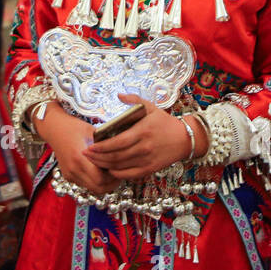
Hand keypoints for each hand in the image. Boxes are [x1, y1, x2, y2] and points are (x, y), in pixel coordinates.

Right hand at [35, 103, 118, 193]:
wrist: (54, 128)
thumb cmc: (74, 126)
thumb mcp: (92, 132)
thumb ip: (105, 145)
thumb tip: (123, 151)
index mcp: (79, 158)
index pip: (101, 179)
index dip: (113, 177)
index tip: (121, 169)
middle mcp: (73, 169)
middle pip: (98, 188)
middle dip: (111, 184)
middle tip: (118, 174)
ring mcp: (70, 174)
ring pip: (92, 189)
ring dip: (103, 184)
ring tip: (110, 172)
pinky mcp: (68, 176)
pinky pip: (85, 184)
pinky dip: (94, 182)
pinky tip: (99, 171)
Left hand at [83, 95, 199, 180]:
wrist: (185, 138)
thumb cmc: (165, 122)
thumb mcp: (151, 107)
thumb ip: (134, 100)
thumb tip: (119, 94)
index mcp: (142, 131)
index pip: (117, 142)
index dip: (101, 147)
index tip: (90, 146)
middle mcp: (144, 147)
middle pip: (115, 156)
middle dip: (98, 157)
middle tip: (86, 154)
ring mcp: (147, 160)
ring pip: (121, 167)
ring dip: (105, 165)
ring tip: (94, 161)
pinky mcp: (150, 169)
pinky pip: (130, 174)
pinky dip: (117, 174)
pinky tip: (109, 169)